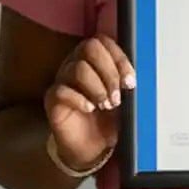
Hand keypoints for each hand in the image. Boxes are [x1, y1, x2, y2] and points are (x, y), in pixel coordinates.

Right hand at [44, 34, 135, 171]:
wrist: (92, 146)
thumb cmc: (109, 118)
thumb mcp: (126, 100)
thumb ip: (129, 84)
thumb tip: (135, 78)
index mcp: (96, 59)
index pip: (104, 42)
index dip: (119, 59)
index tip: (130, 82)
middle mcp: (77, 63)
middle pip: (89, 47)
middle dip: (109, 72)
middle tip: (118, 96)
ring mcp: (63, 79)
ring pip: (78, 69)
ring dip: (98, 88)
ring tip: (107, 105)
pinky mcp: (52, 98)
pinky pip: (62, 90)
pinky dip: (79, 99)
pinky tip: (89, 109)